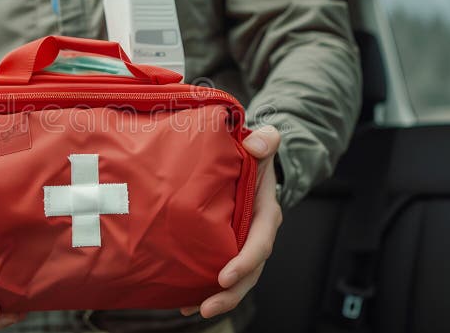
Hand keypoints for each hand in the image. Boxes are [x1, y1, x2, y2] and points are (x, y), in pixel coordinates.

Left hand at [181, 125, 283, 318]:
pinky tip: (183, 301)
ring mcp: (242, 243)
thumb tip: (261, 142)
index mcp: (266, 214)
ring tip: (192, 309)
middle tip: (206, 307)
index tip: (225, 277)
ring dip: (217, 297)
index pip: (260, 242)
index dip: (245, 261)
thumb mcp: (263, 144)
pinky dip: (202, 286)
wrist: (251, 162)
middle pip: (249, 271)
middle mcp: (256, 235)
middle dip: (230, 293)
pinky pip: (218, 270)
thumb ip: (265, 140)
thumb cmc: (255, 154)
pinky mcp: (226, 246)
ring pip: (235, 278)